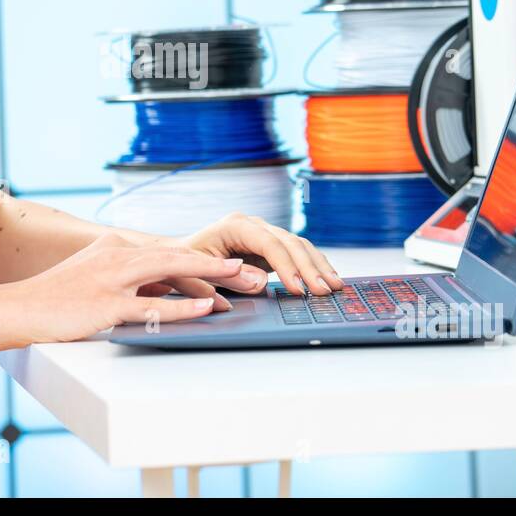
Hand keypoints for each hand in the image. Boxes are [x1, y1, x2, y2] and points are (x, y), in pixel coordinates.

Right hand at [7, 232, 251, 343]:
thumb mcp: (96, 276)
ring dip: (208, 278)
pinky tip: (204, 309)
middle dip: (216, 265)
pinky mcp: (106, 304)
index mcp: (116, 247)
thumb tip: (165, 289)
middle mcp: (118, 256)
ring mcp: (112, 279)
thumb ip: (129, 278)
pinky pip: (152, 305)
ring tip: (238, 283)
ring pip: (170, 273)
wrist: (20, 308)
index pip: (169, 252)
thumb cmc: (57, 298)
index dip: (203, 260)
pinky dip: (182, 307)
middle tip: (249, 271)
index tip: (231, 267)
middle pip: (178, 256)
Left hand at [169, 211, 342, 296]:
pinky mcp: (271, 246)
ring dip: (318, 266)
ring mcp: (264, 233)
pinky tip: (328, 277)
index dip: (287, 265)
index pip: (269, 243)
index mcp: (235, 226)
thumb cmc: (185, 264)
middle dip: (309, 268)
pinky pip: (297, 253)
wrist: (181, 257)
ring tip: (334, 287)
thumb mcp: (199, 272)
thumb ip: (227, 277)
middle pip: (289, 242)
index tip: (298, 288)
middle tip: (324, 290)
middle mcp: (253, 225)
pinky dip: (314, 265)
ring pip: (298, 245)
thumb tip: (262, 281)